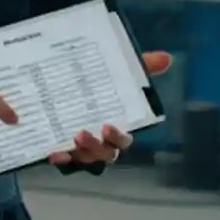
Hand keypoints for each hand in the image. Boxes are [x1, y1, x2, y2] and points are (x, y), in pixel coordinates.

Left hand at [47, 50, 172, 168]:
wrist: (65, 79)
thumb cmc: (101, 83)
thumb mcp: (119, 72)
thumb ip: (143, 67)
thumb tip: (167, 58)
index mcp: (116, 127)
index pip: (122, 140)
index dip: (117, 138)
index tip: (107, 127)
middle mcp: (101, 142)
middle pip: (104, 155)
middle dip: (94, 147)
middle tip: (81, 133)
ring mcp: (81, 148)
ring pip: (84, 159)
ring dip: (78, 152)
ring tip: (68, 139)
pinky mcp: (63, 149)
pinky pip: (63, 161)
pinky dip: (60, 158)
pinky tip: (52, 153)